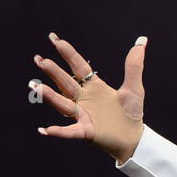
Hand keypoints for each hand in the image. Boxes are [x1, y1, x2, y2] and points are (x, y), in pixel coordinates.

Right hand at [31, 32, 146, 163]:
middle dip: (53, 72)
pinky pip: (70, 131)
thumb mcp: (134, 88)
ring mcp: (83, 114)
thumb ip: (133, 66)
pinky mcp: (87, 131)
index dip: (67, 53)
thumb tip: (140, 43)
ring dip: (50, 96)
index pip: (78, 66)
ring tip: (35, 87)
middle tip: (40, 60)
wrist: (135, 138)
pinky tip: (46, 130)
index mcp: (94, 87)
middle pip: (66, 82)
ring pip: (63, 104)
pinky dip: (59, 131)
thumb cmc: (131, 113)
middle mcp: (84, 99)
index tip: (55, 39)